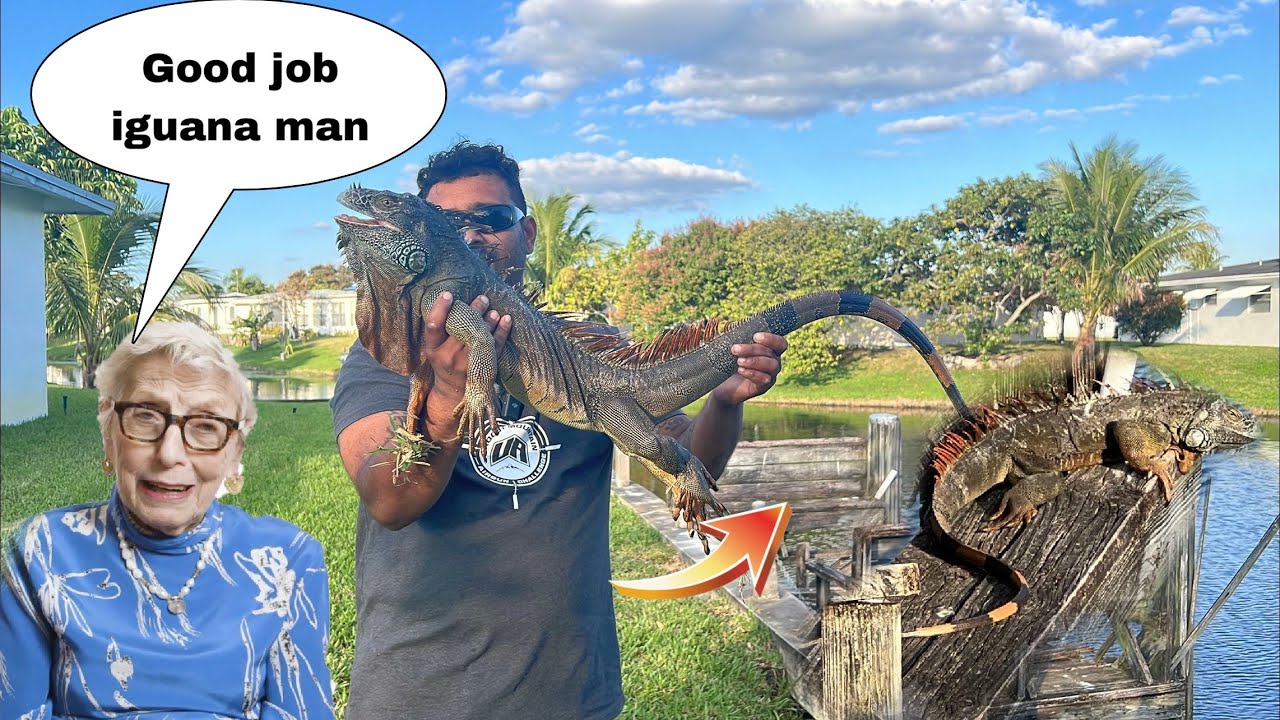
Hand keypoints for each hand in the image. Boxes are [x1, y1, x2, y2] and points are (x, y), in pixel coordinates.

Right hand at [422, 291, 511, 411]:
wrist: (453, 392)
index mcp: (434, 349)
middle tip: (482, 298)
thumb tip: (453, 300)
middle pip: (462, 329)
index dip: (440, 309)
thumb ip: (440, 330)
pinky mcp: (483, 367)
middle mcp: (449, 356)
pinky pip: (495, 346)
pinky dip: (502, 331)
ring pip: (480, 337)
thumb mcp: (434, 349)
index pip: (434, 326)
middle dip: (473, 310)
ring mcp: (467, 363)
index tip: (448, 294)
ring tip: (493, 309)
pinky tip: (506, 319)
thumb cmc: (443, 363)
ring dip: (489, 320)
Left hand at [709, 332, 785, 405]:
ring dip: (754, 361)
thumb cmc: (730, 362)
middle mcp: (773, 362)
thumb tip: (731, 324)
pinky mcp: (762, 387)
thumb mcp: (733, 348)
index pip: (780, 343)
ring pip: (771, 366)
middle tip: (735, 349)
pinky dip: (753, 373)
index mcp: (770, 350)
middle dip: (753, 349)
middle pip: (771, 353)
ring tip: (739, 361)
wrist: (723, 385)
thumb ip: (737, 337)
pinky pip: (764, 380)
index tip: (755, 336)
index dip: (771, 339)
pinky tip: (741, 370)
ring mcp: (770, 376)